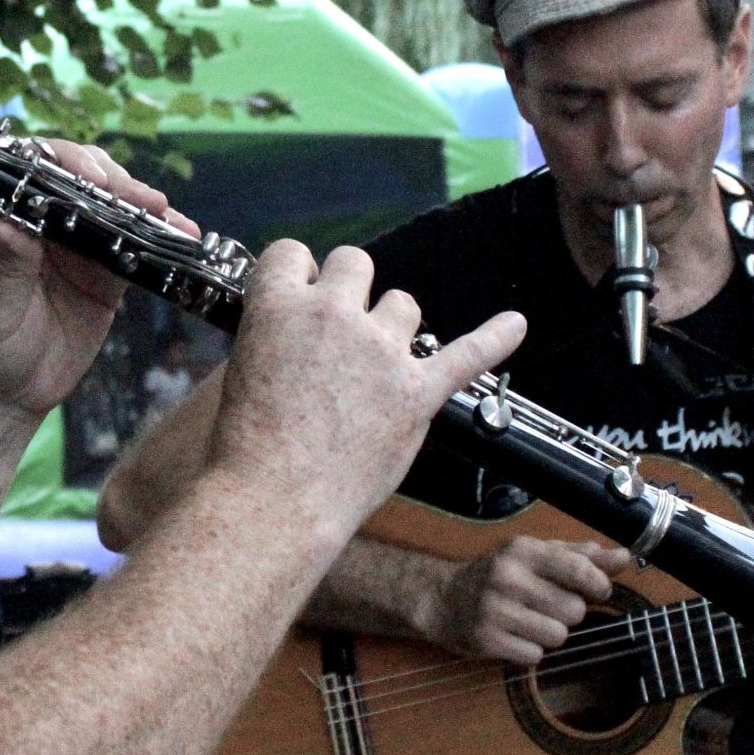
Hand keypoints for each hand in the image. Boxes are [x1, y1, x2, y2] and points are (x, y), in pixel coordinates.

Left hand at [0, 140, 194, 419]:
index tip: (91, 180)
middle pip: (80, 179)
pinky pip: (135, 247)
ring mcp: (75, 245)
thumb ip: (5, 265)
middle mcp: (39, 221)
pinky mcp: (103, 273)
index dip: (63, 163)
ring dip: (143, 206)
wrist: (6, 396)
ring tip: (167, 215)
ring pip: (113, 208)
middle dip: (114, 181)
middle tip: (141, 199)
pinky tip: (183, 237)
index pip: (31, 169)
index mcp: (1, 216)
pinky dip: (160, 240)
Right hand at [203, 241, 524, 550]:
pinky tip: (515, 324)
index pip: (291, 254)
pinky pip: (468, 354)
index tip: (303, 296)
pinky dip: (495, 338)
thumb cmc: (247, 447)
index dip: (299, 274)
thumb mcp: (238, 369)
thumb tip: (295, 330)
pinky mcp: (416, 392)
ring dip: (392, 323)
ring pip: (403, 304)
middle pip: (356, 263)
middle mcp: (332, 315)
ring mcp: (380, 352)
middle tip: (340, 326)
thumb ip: (271, 336)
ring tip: (378, 359)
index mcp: (278, 306)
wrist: (275, 500)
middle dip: (350, 288)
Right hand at [427, 536, 628, 665]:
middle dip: (569, 613)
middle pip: (574, 610)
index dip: (598, 585)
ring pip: (557, 636)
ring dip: (550, 634)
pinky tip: (513, 636)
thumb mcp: (537, 555)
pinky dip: (529, 650)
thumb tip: (624, 557)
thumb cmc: (501, 574)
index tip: (597, 590)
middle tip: (547, 606)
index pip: (580, 570)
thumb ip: (581, 556)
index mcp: (523, 551)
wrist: (443, 598)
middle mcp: (507, 577)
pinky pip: (535, 656)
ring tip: (529, 621)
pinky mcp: (486, 639)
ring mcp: (494, 610)